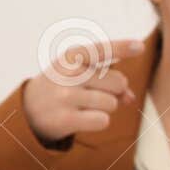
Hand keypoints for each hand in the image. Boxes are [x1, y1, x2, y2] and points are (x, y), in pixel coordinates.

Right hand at [22, 37, 144, 147]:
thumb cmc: (63, 87)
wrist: (28, 110)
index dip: (122, 48)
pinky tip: (83, 119)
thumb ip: (109, 79)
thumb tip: (130, 98)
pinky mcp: (64, 119)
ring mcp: (65, 96)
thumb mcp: (81, 75)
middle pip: (118, 83)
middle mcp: (68, 73)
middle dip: (115, 91)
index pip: (101, 49)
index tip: (140, 47)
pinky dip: (99, 121)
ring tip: (85, 106)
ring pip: (112, 103)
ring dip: (106, 108)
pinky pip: (102, 120)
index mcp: (72, 56)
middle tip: (93, 93)